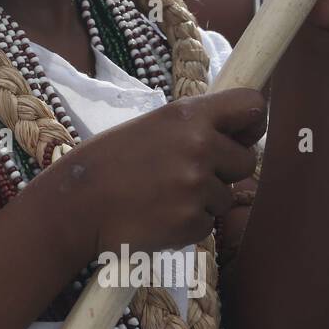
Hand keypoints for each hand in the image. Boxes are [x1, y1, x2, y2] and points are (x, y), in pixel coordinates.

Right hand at [47, 89, 266, 255]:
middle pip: (247, 160)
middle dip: (226, 170)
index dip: (253, 123)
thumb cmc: (107, 163)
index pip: (252, 105)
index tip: (244, 134)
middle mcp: (199, 147)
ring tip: (161, 196)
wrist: (75, 206)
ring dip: (203, 199)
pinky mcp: (192, 222)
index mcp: (188, 116)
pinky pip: (208, 223)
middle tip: (185, 174)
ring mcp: (197, 187)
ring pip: (227, 196)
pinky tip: (157, 214)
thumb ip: (192, 127)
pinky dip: (188, 222)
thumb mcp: (150, 127)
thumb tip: (235, 135)